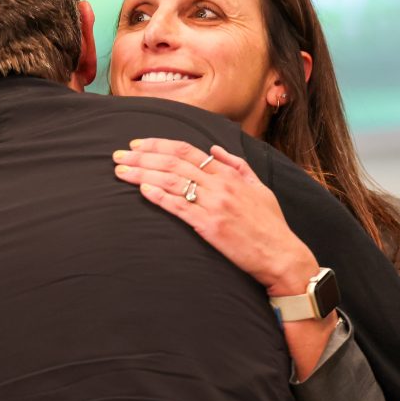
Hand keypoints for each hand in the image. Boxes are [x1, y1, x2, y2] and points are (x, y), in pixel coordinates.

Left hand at [113, 139, 335, 377]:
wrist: (282, 256)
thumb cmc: (270, 225)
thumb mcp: (259, 187)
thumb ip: (237, 165)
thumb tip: (214, 149)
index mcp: (228, 174)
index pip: (187, 150)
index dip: (159, 145)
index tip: (137, 144)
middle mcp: (219, 185)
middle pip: (173, 162)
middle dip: (142, 156)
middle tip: (118, 156)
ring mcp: (214, 205)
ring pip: (172, 181)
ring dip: (143, 174)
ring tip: (121, 172)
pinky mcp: (210, 227)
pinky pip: (180, 208)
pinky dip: (160, 196)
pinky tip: (142, 190)